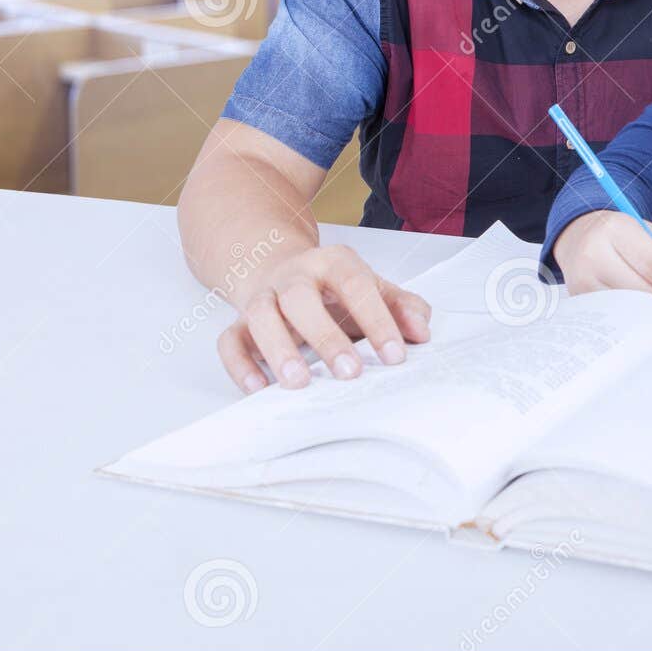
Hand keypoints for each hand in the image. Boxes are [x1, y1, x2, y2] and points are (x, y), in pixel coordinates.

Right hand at [216, 244, 430, 393]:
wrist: (279, 266)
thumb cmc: (334, 287)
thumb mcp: (374, 288)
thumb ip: (402, 306)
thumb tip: (422, 330)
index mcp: (333, 263)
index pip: (356, 285)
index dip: (377, 320)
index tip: (394, 355)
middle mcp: (294, 277)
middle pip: (301, 299)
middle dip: (326, 337)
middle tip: (350, 373)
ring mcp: (263, 298)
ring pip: (260, 317)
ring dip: (278, 350)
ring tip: (299, 383)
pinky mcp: (239, 322)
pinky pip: (230, 340)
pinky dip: (240, 364)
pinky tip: (259, 388)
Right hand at [551, 210, 651, 315]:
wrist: (579, 238)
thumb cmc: (624, 238)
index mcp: (617, 229)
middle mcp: (594, 253)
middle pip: (641, 290)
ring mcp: (582, 279)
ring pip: (628, 308)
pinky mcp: (579, 299)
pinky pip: (615, 317)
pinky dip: (638, 320)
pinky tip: (649, 319)